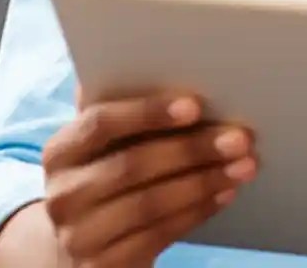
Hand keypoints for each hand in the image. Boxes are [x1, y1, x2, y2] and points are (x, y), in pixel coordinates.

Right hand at [39, 90, 257, 264]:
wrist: (82, 247)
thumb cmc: (109, 177)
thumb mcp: (106, 147)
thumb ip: (128, 111)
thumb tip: (174, 60)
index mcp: (61, 151)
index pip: (100, 123)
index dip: (147, 112)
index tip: (195, 104)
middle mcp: (63, 195)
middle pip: (132, 165)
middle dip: (193, 149)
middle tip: (240, 138)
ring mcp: (79, 236)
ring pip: (151, 204)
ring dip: (205, 182)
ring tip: (245, 166)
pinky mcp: (103, 267)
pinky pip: (160, 235)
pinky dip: (198, 211)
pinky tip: (226, 194)